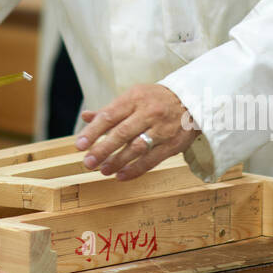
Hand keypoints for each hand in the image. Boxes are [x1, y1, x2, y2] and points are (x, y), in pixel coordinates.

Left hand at [75, 84, 198, 180]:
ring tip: (102, 170)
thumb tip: (85, 116)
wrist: (192, 100)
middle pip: (121, 133)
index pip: (109, 116)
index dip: (92, 132)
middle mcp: (148, 112)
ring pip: (136, 148)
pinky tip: (121, 176)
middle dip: (102, 150)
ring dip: (117, 161)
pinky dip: (135, 170)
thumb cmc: (155, 100)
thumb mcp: (133, 97)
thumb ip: (110, 109)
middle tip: (87, 163)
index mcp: (134, 98)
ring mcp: (161, 129)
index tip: (79, 145)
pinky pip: (151, 160)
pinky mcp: (172, 144)